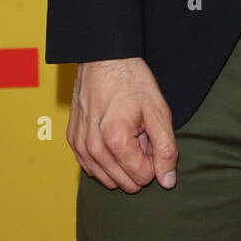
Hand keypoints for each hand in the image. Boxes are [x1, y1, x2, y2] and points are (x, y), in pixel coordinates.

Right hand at [66, 56, 178, 192]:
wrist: (103, 56)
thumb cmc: (132, 80)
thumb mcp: (158, 110)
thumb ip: (166, 148)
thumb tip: (167, 182)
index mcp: (116, 142)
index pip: (143, 177)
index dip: (154, 159)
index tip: (152, 136)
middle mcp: (93, 149)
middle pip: (125, 183)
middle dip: (138, 163)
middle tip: (141, 135)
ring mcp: (80, 146)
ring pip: (108, 180)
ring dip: (122, 163)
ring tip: (128, 134)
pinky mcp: (73, 141)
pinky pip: (92, 168)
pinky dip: (106, 160)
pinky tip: (113, 137)